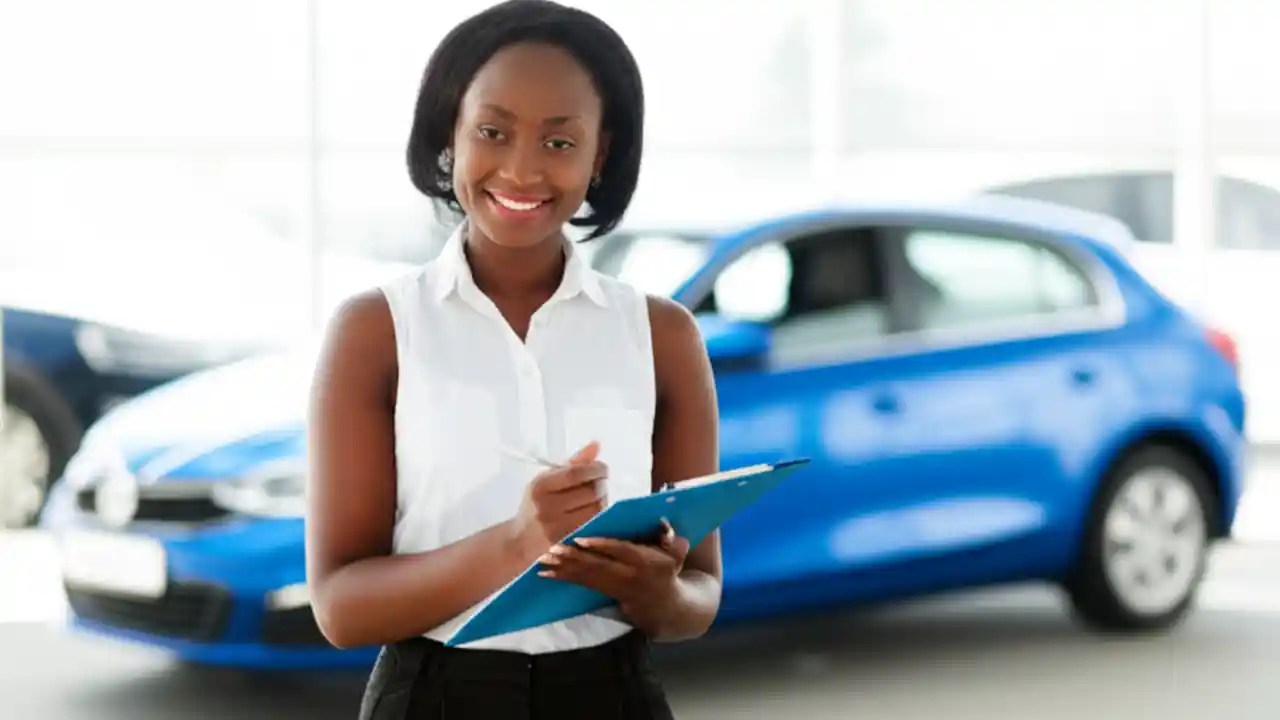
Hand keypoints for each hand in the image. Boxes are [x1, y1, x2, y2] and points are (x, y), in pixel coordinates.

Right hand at [509, 441, 608, 559]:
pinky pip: (592, 525)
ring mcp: (556, 526)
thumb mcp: (547, 480)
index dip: (596, 468)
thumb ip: (573, 463)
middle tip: (601, 482)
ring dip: (602, 500)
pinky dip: (598, 516)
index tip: (601, 468)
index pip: (576, 473)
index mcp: (541, 486)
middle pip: (590, 491)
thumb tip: (596, 445)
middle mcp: (547, 506)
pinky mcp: (565, 541)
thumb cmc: (536, 505)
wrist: (520, 539)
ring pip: (596, 509)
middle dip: (602, 484)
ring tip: (596, 497)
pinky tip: (593, 511)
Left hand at [537, 520, 691, 631]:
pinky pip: (581, 584)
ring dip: (563, 569)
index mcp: (645, 562)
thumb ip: (672, 538)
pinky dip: (562, 578)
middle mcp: (627, 575)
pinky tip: (544, 574)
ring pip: (586, 577)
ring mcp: (614, 586)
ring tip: (543, 560)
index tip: (581, 540)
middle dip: (573, 559)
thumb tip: (662, 522)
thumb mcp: (678, 553)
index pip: (621, 552)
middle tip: (552, 551)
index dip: (602, 546)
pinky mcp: (603, 592)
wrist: (664, 605)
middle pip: (597, 566)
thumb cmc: (669, 569)